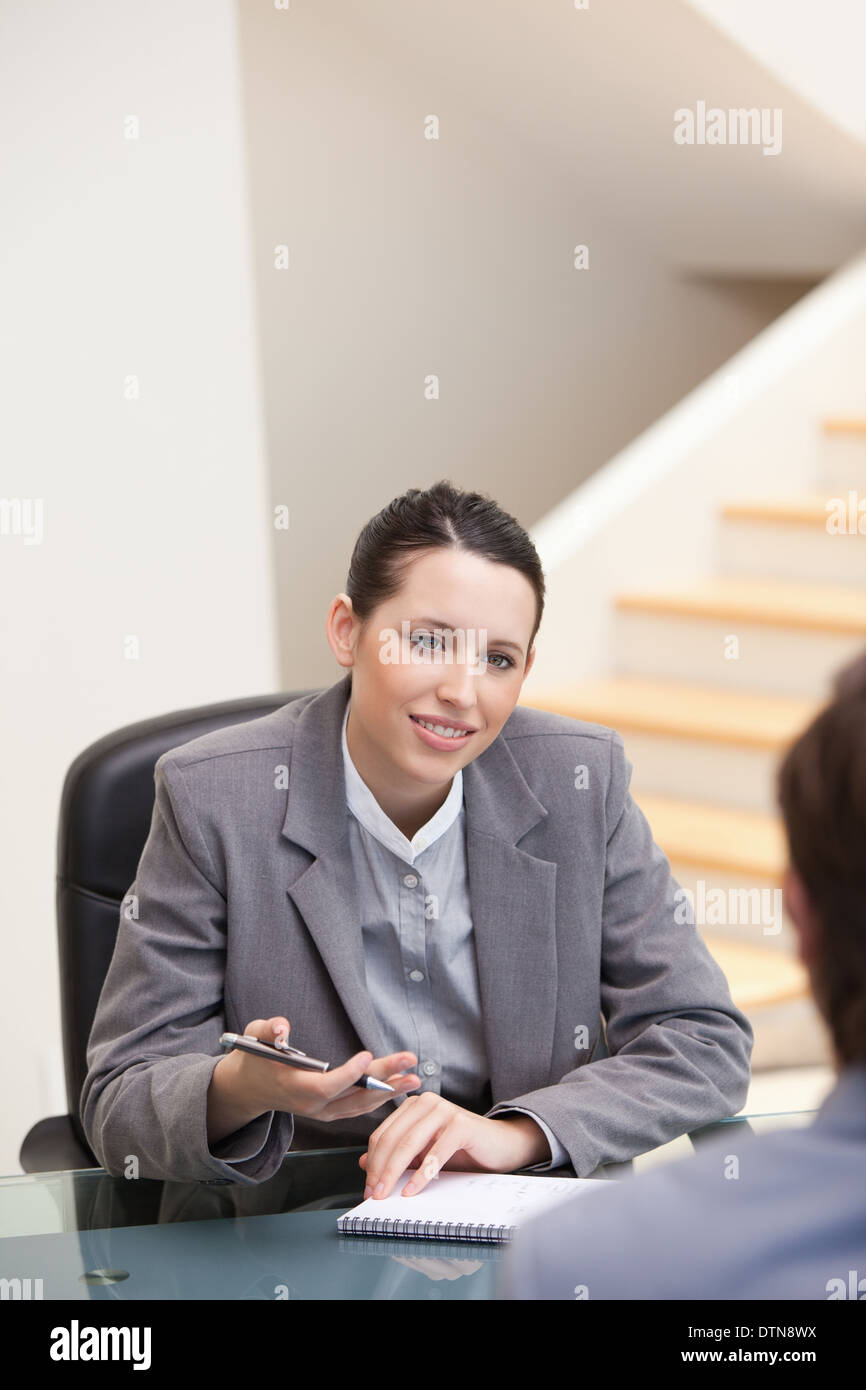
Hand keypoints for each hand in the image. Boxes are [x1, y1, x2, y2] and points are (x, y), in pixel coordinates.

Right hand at [212, 1016, 419, 1131]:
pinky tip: (399, 1087)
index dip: (348, 1074)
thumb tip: (281, 1027)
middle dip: (383, 1081)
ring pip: (360, 1105)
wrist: (250, 1088)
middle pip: (353, 1096)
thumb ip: (267, 1030)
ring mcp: (323, 1111)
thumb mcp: (253, 1039)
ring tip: (414, 1078)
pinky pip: (358, 1107)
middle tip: (410, 1067)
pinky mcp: (330, 1111)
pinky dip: (379, 1098)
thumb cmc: (254, 1059)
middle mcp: (312, 1105)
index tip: (367, 1056)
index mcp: (295, 1088)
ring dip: (388, 1092)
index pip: (327, 1086)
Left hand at [358, 1093, 550, 1198]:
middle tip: (373, 1194)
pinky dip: (422, 1174)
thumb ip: (397, 1155)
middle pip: (392, 1139)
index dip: (372, 1162)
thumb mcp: (424, 1154)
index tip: (367, 1187)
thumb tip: (364, 1164)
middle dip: (379, 1170)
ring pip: (409, 1144)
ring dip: (394, 1173)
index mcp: (414, 1106)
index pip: (382, 1134)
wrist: (501, 1146)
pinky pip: (434, 1153)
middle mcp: (427, 1103)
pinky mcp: (461, 1124)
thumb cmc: (463, 1150)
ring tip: (387, 1194)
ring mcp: (444, 1110)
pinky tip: (413, 1190)